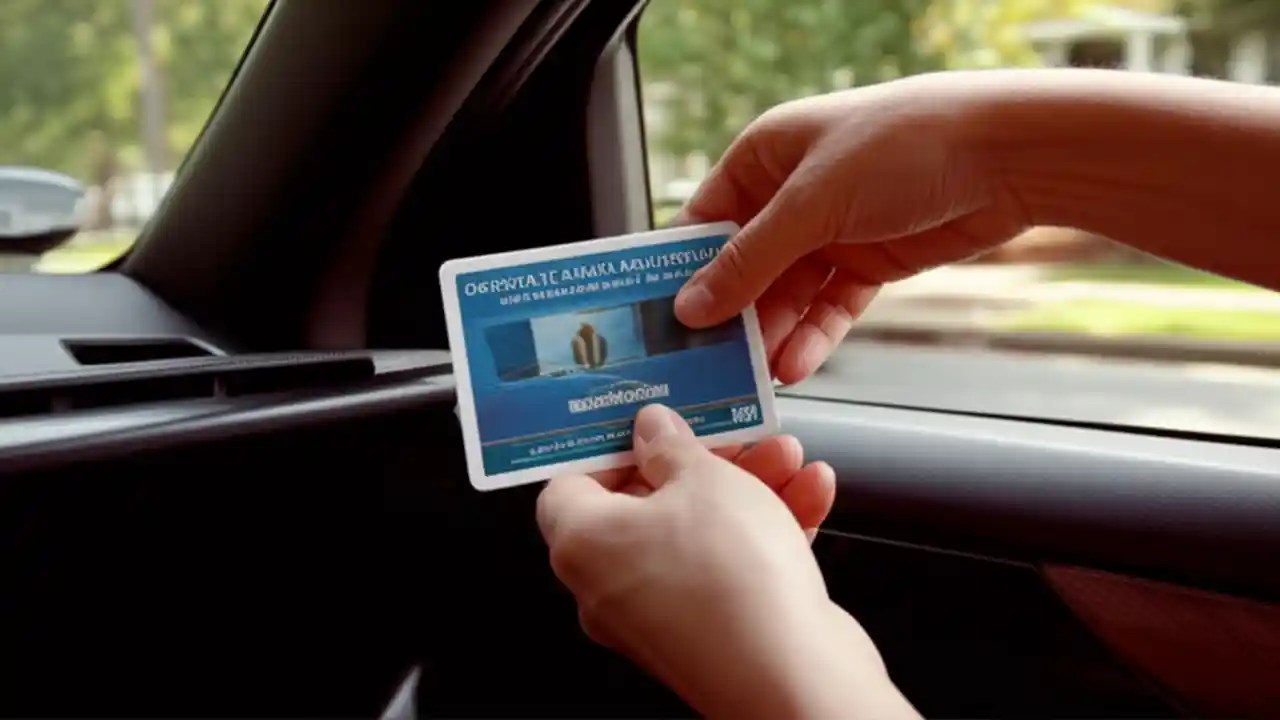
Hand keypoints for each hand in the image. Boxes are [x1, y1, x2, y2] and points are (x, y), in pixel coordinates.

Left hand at [537, 405, 914, 718]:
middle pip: (646, 506)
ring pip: (696, 536)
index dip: (611, 448)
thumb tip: (652, 431)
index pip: (570, 483)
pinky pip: (727, 573)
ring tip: (790, 460)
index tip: (651, 424)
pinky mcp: (706, 639)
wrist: (791, 676)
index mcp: (582, 543)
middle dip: (704, 463)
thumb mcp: (704, 479)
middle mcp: (607, 588)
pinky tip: (810, 497)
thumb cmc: (732, 579)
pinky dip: (764, 535)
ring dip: (746, 491)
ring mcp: (656, 620)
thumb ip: (673, 446)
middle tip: (739, 437)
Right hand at [673, 73, 1029, 382]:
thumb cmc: (903, 147)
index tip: (659, 322)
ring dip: (771, 337)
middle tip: (705, 366)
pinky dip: (813, 338)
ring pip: (785, 296)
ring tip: (753, 379)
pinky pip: (827, 309)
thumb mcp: (811, 204)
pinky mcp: (867, 263)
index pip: (702, 222)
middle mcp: (790, 195)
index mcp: (762, 158)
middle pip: (743, 268)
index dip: (681, 271)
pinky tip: (796, 368)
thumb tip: (689, 307)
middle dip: (728, 316)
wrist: (1007, 154)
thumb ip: (749, 261)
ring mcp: (830, 231)